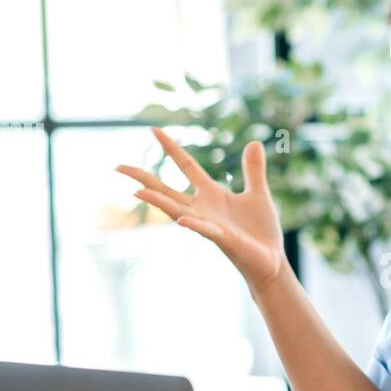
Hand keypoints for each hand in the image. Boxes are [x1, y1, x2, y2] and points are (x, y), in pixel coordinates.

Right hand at [116, 128, 287, 293]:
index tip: (154, 130)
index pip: (186, 166)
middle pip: (167, 190)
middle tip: (118, 166)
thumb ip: (253, 170)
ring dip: (158, 201)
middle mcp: (203, 208)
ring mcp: (210, 224)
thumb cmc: (261, 231)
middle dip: (143, 178)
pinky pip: (205, 230)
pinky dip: (194, 224)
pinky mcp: (224, 239)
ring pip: (178, 210)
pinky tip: (182, 218)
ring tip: (136, 191)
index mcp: (212, 194)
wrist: (272, 260)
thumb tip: (253, 142)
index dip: (171, 148)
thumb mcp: (258, 193)